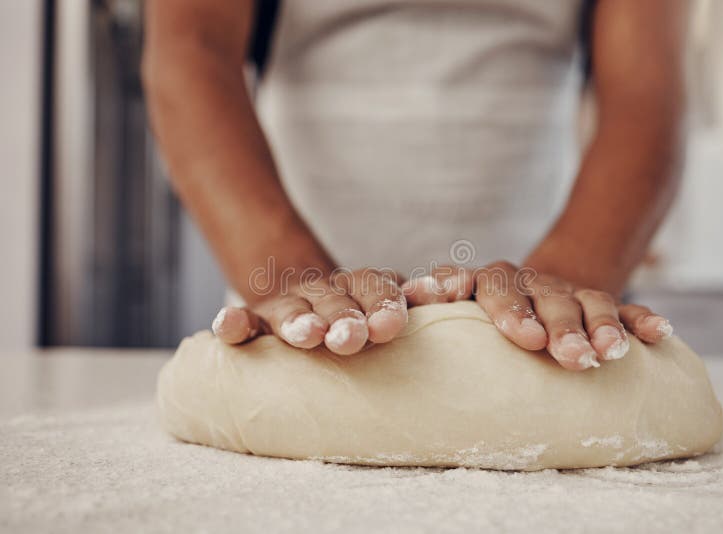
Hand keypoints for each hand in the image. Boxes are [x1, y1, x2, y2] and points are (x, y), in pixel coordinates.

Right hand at [211, 268, 407, 355]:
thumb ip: (409, 306)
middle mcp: (327, 292)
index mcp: (364, 287)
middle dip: (344, 317)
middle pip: (336, 300)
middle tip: (350, 338)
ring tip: (306, 336)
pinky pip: (244, 321)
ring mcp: (290, 304)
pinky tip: (228, 327)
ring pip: (292, 309)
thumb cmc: (360, 319)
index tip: (390, 326)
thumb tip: (450, 290)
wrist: (308, 302)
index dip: (384, 304)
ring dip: (299, 321)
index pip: (378, 288)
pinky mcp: (256, 319)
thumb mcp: (386, 311)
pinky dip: (236, 324)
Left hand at [402, 262, 672, 370]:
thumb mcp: (452, 320)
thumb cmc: (479, 321)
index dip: (501, 305)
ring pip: (582, 298)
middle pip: (539, 294)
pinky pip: (623, 306)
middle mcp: (525, 283)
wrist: (527, 295)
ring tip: (608, 352)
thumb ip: (431, 312)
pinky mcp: (596, 301)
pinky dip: (638, 320)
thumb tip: (394, 311)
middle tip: (563, 353)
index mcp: (486, 284)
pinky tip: (659, 335)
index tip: (516, 334)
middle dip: (553, 323)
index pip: (487, 284)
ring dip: (597, 323)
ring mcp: (563, 290)